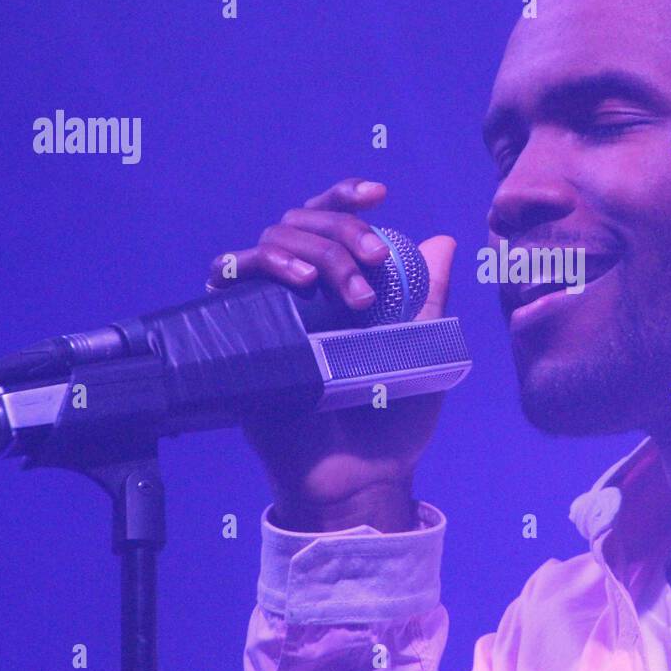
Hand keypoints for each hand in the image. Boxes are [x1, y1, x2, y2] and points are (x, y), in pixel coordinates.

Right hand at [209, 178, 456, 532]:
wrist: (362, 477)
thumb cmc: (394, 420)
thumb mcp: (424, 350)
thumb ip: (430, 298)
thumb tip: (442, 241)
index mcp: (341, 290)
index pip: (331, 224)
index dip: (347, 198)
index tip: (380, 194)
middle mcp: (301, 294)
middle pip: (301, 221)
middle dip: (342, 227)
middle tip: (375, 260)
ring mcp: (270, 310)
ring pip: (271, 239)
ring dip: (317, 249)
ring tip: (353, 292)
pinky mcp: (241, 333)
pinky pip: (229, 275)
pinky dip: (265, 264)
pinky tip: (302, 284)